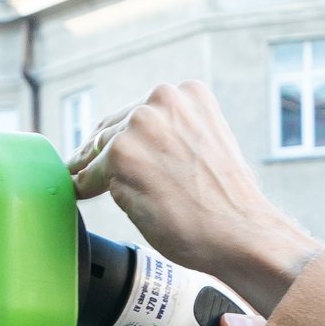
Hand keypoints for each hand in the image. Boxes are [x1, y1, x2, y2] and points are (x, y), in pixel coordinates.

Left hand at [68, 81, 318, 312]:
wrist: (239, 232)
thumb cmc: (228, 201)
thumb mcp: (208, 144)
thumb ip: (175, 135)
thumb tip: (139, 146)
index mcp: (188, 93)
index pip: (139, 112)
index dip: (122, 135)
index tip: (104, 149)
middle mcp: (162, 101)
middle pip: (113, 128)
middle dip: (100, 154)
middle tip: (85, 171)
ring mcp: (140, 126)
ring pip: (100, 152)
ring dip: (95, 173)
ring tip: (90, 189)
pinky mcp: (120, 156)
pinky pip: (89, 176)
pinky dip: (87, 190)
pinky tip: (88, 198)